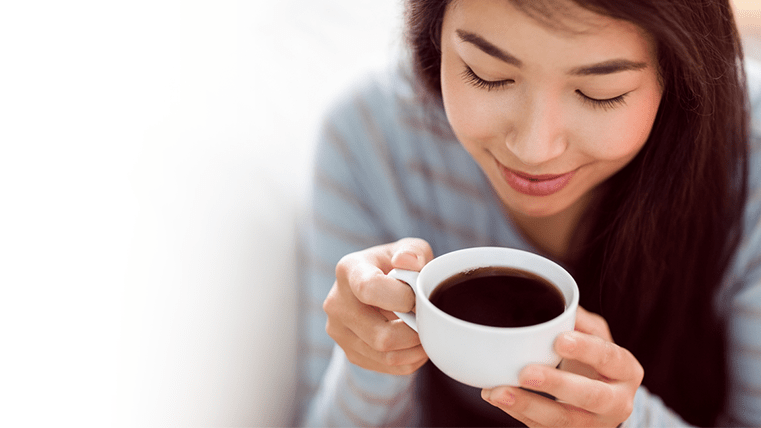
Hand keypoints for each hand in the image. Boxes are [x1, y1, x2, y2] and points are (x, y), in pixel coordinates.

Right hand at [323, 238, 432, 374]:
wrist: (377, 287)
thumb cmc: (397, 266)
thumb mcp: (409, 250)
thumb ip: (414, 251)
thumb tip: (408, 262)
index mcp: (349, 270)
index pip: (369, 289)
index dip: (401, 298)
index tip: (415, 296)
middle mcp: (336, 302)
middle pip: (381, 336)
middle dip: (414, 332)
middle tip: (428, 320)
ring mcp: (339, 331)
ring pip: (385, 356)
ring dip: (415, 349)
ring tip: (427, 333)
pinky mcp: (349, 352)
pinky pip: (386, 367)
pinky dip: (409, 360)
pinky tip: (415, 344)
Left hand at [481, 307, 643, 426]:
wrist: (602, 402)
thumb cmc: (594, 362)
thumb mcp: (596, 337)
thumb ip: (580, 320)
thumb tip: (558, 301)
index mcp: (625, 370)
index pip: (609, 358)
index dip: (586, 350)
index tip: (558, 340)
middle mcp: (616, 402)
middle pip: (590, 396)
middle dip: (557, 384)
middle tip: (525, 372)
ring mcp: (593, 424)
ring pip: (563, 420)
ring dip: (527, 405)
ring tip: (498, 391)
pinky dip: (517, 412)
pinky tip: (496, 397)